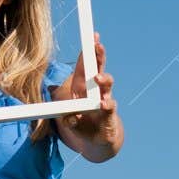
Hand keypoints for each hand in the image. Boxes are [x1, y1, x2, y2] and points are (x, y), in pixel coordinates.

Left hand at [61, 33, 119, 150]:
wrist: (98, 141)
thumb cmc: (83, 125)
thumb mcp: (71, 121)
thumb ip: (68, 118)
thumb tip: (69, 118)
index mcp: (83, 87)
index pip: (85, 66)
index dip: (88, 52)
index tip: (92, 37)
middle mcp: (96, 90)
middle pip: (98, 69)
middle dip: (98, 56)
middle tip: (98, 45)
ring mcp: (105, 100)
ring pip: (107, 85)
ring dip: (103, 79)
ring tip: (98, 78)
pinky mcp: (110, 114)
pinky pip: (109, 107)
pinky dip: (106, 105)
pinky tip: (103, 104)